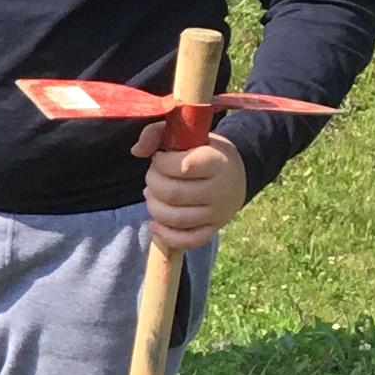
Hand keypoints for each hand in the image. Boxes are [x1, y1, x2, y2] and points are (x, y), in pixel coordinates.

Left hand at [131, 124, 246, 251]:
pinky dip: (166, 235)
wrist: (238, 173)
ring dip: (154, 206)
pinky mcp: (213, 229)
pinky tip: (154, 224)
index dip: (162, 162)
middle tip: (153, 175)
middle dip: (153, 183)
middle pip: (173, 194)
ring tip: (152, 194)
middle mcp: (220, 190)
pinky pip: (187, 241)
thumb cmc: (206, 151)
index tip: (159, 157)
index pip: (184, 167)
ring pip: (176, 218)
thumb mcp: (190, 134)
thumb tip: (136, 151)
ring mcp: (217, 213)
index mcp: (217, 162)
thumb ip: (158, 133)